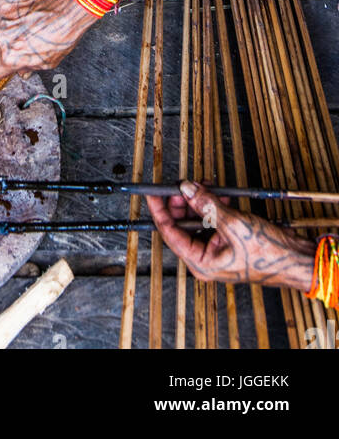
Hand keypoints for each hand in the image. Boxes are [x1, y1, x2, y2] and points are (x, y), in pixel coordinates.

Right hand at [0, 0, 95, 77]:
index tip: (5, 61)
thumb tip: (22, 71)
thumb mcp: (49, 62)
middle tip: (7, 42)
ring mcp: (0, 19)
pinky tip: (8, 13)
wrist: (67, 8)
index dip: (2, 66)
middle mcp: (2, 39)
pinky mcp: (2, 1)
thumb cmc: (62, 33)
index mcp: (12, 58)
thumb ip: (30, 68)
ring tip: (5, 27)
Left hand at [147, 181, 315, 289]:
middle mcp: (206, 259)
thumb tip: (187, 189)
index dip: (160, 210)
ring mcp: (217, 250)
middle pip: (182, 225)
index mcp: (202, 263)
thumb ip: (207, 205)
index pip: (170, 233)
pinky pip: (213, 221)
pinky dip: (214, 206)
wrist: (296, 259)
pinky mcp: (228, 241)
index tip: (153, 192)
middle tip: (184, 184)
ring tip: (204, 186)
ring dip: (200, 201)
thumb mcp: (233, 224)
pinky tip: (220, 194)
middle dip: (183, 202)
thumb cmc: (268, 253)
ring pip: (198, 220)